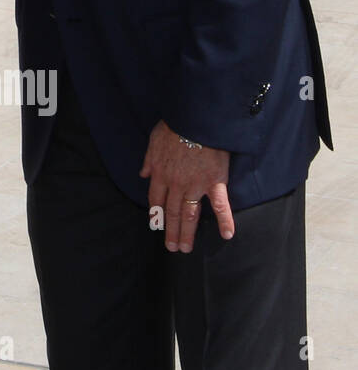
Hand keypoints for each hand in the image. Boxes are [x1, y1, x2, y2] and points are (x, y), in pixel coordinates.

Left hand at [141, 120, 234, 252]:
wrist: (195, 121)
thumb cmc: (174, 127)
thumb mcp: (153, 141)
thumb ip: (148, 161)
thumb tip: (142, 174)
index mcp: (160, 173)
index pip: (156, 200)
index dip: (157, 214)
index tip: (157, 226)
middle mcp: (176, 184)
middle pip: (172, 212)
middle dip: (171, 231)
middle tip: (172, 248)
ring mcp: (195, 185)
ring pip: (190, 214)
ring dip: (187, 232)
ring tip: (186, 248)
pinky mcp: (215, 183)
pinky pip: (220, 206)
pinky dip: (224, 221)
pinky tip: (227, 235)